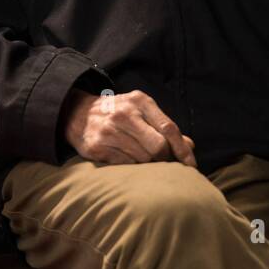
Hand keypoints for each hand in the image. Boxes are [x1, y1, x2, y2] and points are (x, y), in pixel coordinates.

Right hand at [61, 89, 197, 166]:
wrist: (78, 113)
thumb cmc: (118, 114)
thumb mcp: (141, 111)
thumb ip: (164, 126)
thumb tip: (190, 146)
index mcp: (139, 101)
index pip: (168, 128)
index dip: (182, 149)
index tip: (191, 164)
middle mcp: (124, 114)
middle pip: (158, 147)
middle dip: (164, 158)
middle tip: (163, 162)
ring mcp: (109, 131)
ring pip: (143, 159)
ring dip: (148, 163)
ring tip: (142, 158)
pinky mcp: (97, 147)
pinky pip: (126, 165)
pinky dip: (131, 166)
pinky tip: (126, 157)